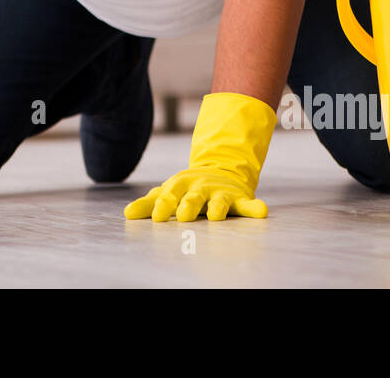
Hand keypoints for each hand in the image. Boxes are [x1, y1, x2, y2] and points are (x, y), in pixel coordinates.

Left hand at [124, 167, 268, 221]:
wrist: (220, 171)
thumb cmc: (188, 188)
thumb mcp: (169, 191)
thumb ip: (150, 203)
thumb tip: (127, 214)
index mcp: (180, 186)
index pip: (170, 196)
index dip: (163, 206)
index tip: (157, 218)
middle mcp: (200, 188)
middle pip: (193, 198)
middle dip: (189, 206)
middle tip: (184, 216)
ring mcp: (220, 193)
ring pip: (219, 202)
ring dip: (218, 208)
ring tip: (217, 216)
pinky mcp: (239, 198)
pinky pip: (248, 204)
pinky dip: (255, 208)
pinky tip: (261, 211)